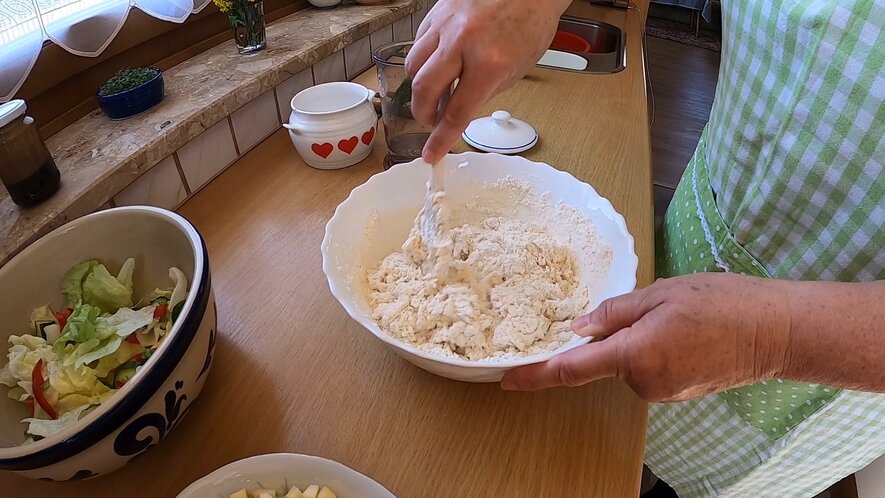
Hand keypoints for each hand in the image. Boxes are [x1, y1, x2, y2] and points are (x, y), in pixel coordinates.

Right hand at [405, 0, 569, 162]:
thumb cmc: (530, 22)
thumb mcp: (516, 68)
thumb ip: (484, 92)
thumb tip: (458, 111)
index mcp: (489, 63)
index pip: (456, 113)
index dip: (440, 139)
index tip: (430, 154)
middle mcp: (462, 43)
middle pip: (424, 90)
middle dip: (422, 114)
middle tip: (430, 121)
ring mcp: (446, 25)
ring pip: (412, 66)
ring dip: (419, 87)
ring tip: (433, 93)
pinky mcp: (436, 13)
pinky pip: (418, 44)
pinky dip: (423, 61)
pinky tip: (436, 65)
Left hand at [500, 273, 792, 401]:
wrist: (776, 331)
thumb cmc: (722, 304)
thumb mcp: (661, 293)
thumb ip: (614, 312)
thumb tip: (578, 327)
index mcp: (633, 354)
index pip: (571, 370)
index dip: (535, 376)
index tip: (507, 380)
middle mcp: (643, 382)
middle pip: (605, 359)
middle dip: (614, 333)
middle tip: (653, 307)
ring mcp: (662, 392)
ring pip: (627, 362)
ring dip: (637, 340)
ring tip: (680, 318)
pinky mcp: (676, 394)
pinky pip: (648, 369)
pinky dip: (655, 350)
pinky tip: (686, 334)